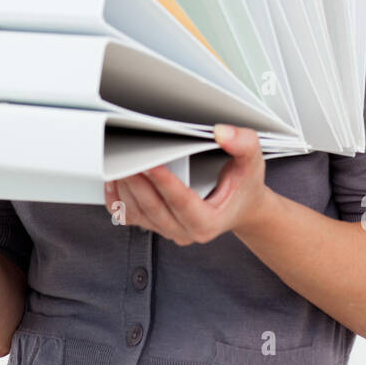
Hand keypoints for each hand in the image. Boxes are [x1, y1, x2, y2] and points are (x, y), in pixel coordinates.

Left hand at [104, 124, 270, 245]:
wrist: (241, 206)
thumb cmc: (243, 186)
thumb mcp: (252, 162)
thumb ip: (243, 144)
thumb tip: (222, 133)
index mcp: (209, 222)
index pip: (181, 202)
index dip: (165, 183)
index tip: (150, 163)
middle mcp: (185, 231)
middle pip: (154, 208)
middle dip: (137, 181)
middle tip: (124, 156)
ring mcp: (168, 230)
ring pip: (138, 213)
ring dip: (125, 188)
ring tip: (117, 163)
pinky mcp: (155, 226)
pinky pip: (128, 217)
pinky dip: (117, 199)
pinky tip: (113, 180)